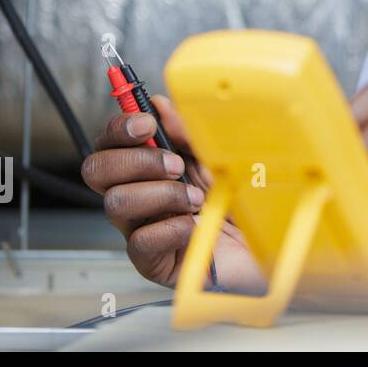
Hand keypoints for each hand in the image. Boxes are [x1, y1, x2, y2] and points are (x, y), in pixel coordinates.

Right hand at [80, 95, 263, 292]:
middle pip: (96, 170)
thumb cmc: (245, 201)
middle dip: (136, 160)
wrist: (271, 247)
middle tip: (176, 166)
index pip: (110, 142)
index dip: (118, 128)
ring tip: (196, 199)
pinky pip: (139, 242)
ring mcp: (143, 228)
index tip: (146, 124)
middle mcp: (141, 195)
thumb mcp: (220, 154)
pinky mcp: (154, 261)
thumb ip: (188, 131)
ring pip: (116, 203)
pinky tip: (194, 227)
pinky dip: (170, 228)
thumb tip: (159, 104)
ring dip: (161, 194)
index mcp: (152, 166)